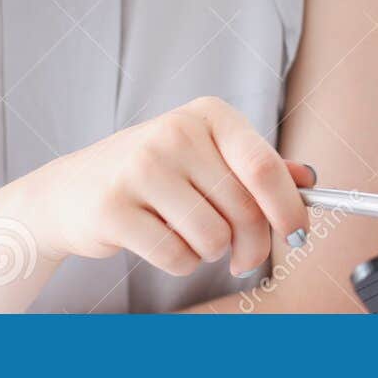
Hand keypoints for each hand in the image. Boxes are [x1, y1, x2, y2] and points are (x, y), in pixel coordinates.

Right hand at [27, 96, 317, 277]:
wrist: (70, 190)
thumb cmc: (151, 173)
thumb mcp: (205, 155)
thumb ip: (255, 166)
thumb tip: (307, 180)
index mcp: (208, 115)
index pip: (264, 167)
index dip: (288, 209)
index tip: (296, 234)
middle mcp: (176, 133)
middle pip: (243, 209)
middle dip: (252, 245)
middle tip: (243, 257)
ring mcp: (141, 168)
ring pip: (212, 237)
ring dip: (209, 252)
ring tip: (188, 235)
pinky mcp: (114, 207)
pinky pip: (176, 256)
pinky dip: (179, 262)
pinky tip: (161, 242)